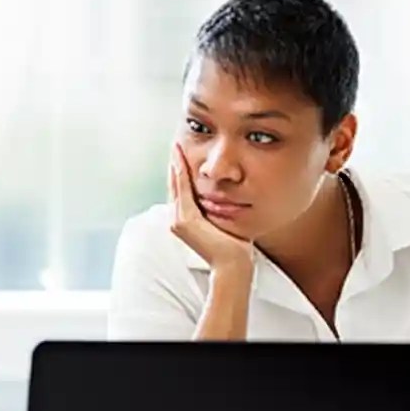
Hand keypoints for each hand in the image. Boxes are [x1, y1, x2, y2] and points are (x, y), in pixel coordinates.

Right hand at [168, 143, 253, 270]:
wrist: (233, 264)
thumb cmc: (235, 248)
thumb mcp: (226, 223)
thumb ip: (221, 210)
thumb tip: (231, 197)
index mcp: (186, 221)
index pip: (182, 192)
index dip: (181, 173)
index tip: (183, 156)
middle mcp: (178, 220)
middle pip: (175, 186)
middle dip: (175, 165)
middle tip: (176, 145)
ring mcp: (178, 221)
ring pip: (176, 186)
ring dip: (175, 165)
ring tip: (176, 148)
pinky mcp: (184, 220)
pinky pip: (182, 190)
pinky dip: (180, 173)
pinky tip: (181, 159)